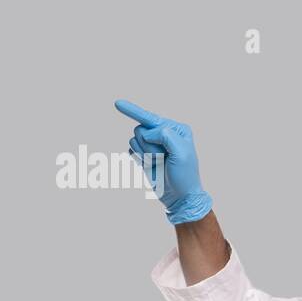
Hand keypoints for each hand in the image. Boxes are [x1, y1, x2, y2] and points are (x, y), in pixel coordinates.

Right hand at [115, 99, 212, 224]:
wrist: (180, 197)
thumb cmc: (185, 175)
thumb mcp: (181, 153)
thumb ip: (166, 135)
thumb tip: (147, 132)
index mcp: (177, 129)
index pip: (151, 118)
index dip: (133, 110)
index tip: (117, 103)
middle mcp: (164, 133)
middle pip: (140, 129)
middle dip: (148, 145)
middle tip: (162, 158)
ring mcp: (153, 144)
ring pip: (134, 140)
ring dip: (144, 154)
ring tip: (159, 163)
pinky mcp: (144, 154)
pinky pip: (131, 150)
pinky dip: (139, 159)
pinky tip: (151, 165)